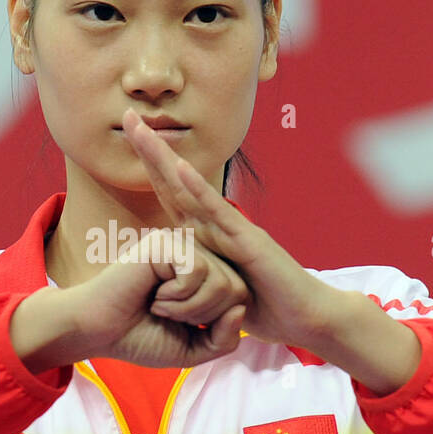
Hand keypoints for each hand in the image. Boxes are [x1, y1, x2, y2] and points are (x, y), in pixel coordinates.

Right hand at [74, 225, 248, 367]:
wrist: (98, 331)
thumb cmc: (140, 338)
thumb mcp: (192, 349)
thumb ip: (224, 338)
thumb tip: (240, 310)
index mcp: (204, 276)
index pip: (241, 298)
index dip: (216, 324)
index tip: (182, 325)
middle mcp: (196, 256)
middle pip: (237, 289)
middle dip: (204, 316)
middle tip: (169, 316)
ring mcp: (182, 246)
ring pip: (221, 282)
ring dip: (189, 308)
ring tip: (161, 306)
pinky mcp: (166, 243)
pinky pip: (197, 272)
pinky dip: (177, 297)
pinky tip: (154, 295)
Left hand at [120, 107, 337, 348]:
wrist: (304, 318)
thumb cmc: (265, 306)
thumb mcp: (217, 291)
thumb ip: (197, 277)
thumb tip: (169, 280)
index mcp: (206, 235)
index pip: (171, 194)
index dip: (149, 167)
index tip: (129, 138)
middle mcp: (217, 224)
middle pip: (176, 181)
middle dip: (151, 149)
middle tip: (128, 115)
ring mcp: (233, 228)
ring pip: (191, 189)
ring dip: (166, 159)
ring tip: (143, 131)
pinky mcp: (248, 240)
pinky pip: (218, 212)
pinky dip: (199, 189)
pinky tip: (180, 168)